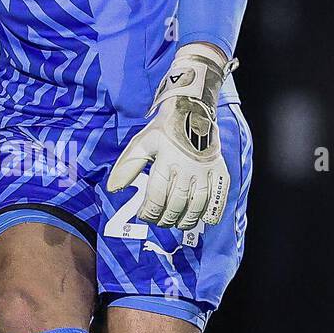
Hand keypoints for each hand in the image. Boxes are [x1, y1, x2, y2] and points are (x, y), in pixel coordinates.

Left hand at [107, 44, 232, 229]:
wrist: (193, 109)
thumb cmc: (164, 130)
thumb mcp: (141, 144)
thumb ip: (126, 167)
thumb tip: (112, 189)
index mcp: (166, 159)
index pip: (157, 196)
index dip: (149, 212)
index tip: (144, 215)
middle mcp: (187, 166)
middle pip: (176, 204)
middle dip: (165, 219)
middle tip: (159, 221)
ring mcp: (206, 170)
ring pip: (197, 205)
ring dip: (185, 220)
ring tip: (177, 223)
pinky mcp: (221, 170)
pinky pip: (219, 198)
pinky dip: (212, 213)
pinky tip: (202, 218)